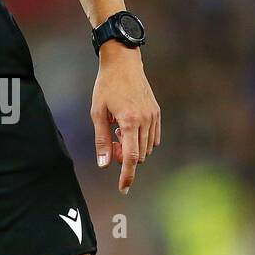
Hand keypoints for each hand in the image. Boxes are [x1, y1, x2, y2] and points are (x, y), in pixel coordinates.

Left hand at [90, 42, 160, 193]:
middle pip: (139, 154)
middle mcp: (145, 121)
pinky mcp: (157, 113)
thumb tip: (104, 164)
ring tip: (119, 129)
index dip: (128, 175)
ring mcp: (154, 117)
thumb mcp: (97, 112)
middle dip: (126, 156)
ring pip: (147, 147)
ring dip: (134, 147)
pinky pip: (153, 138)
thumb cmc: (106, 87)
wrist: (123, 64)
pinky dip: (142, 140)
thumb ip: (101, 140)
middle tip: (113, 143)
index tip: (124, 189)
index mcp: (130, 121)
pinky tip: (129, 126)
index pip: (132, 157)